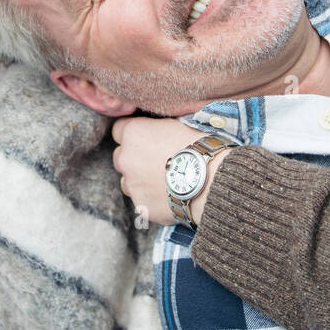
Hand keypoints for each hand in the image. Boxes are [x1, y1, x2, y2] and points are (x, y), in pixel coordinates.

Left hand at [111, 116, 227, 226]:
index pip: (119, 130)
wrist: (210, 179)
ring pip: (128, 182)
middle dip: (133, 159)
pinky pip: (141, 201)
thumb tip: (157, 131)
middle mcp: (126, 158)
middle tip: (155, 162)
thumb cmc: (200, 147)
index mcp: (134, 133)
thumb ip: (157, 128)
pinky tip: (169, 196)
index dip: (133, 135)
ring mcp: (132, 184)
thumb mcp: (178, 124)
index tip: (144, 139)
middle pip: (120, 157)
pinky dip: (151, 199)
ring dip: (139, 181)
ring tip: (163, 181)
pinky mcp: (141, 205)